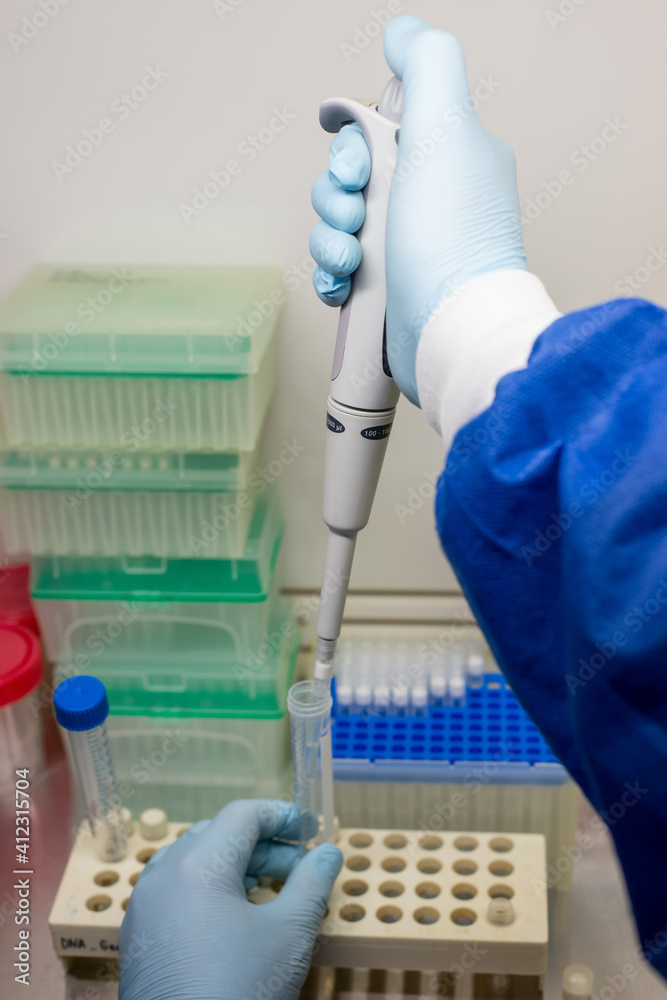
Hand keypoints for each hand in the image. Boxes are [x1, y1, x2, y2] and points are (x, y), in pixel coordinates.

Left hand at [119, 799, 341, 999]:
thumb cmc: (240, 991)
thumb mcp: (289, 933)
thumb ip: (312, 884)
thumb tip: (327, 853)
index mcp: (198, 865)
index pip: (242, 815)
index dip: (282, 816)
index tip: (311, 829)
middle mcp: (163, 876)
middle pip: (217, 835)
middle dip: (262, 845)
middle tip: (299, 869)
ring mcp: (145, 907)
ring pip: (193, 862)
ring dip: (235, 867)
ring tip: (269, 892)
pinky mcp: (138, 938)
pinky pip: (175, 892)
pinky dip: (208, 891)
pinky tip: (234, 921)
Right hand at [310, 14, 527, 405]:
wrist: (453, 331)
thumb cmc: (450, 236)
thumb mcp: (446, 127)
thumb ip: (426, 63)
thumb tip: (401, 31)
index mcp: (445, 158)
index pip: (375, 132)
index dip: (351, 145)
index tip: (358, 166)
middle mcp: (427, 201)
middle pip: (348, 179)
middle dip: (335, 196)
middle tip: (356, 216)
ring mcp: (407, 250)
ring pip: (338, 227)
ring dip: (329, 239)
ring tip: (352, 261)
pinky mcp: (388, 294)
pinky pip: (339, 272)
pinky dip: (332, 276)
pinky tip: (343, 287)